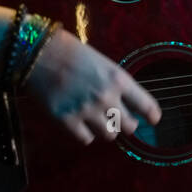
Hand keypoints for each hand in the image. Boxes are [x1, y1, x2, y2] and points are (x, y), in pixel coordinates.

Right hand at [21, 28, 162, 144]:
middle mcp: (106, 97)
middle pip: (129, 126)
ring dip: (105, 130)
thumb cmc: (72, 54)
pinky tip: (80, 123)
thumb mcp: (104, 64)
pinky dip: (85, 134)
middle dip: (127, 124)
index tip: (153, 120)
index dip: (152, 115)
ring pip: (109, 135)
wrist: (38, 53)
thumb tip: (127, 106)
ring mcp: (86, 109)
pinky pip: (86, 139)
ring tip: (97, 120)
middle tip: (120, 120)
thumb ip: (117, 85)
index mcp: (119, 79)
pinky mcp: (65, 119)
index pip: (146, 105)